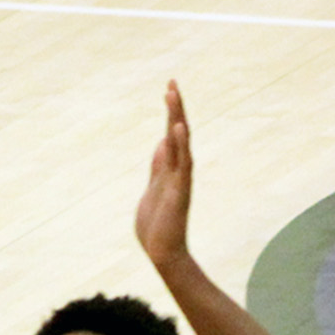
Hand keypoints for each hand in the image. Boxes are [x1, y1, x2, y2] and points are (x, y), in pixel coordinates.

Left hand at [135, 81, 191, 265]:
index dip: (170, 112)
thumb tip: (161, 144)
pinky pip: (182, 164)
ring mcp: (179, 179)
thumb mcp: (152, 189)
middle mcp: (177, 170)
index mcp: (168, 169)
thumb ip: (157, 168)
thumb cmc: (156, 227)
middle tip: (171, 81)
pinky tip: (176, 127)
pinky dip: (180, 145)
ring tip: (172, 94)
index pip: (169, 134)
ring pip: (180, 142)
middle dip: (174, 107)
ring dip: (176, 118)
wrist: (162, 253)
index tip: (169, 88)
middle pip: (177, 132)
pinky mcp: (180, 190)